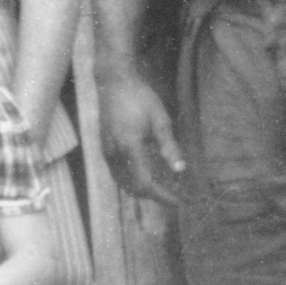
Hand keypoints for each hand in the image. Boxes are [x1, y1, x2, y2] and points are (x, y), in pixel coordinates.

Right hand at [98, 70, 185, 204]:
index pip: (145, 184)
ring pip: (123, 183)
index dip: (162, 197)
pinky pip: (117, 174)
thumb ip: (169, 147)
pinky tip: (146, 174)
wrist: (114, 83)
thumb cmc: (140, 98)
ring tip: (163, 187)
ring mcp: (106, 152)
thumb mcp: (160, 120)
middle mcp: (114, 153)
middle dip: (153, 196)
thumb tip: (181, 170)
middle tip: (173, 195)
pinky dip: (132, 181)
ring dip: (142, 189)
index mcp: (129, 147)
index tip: (177, 201)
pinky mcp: (104, 149)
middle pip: (133, 188)